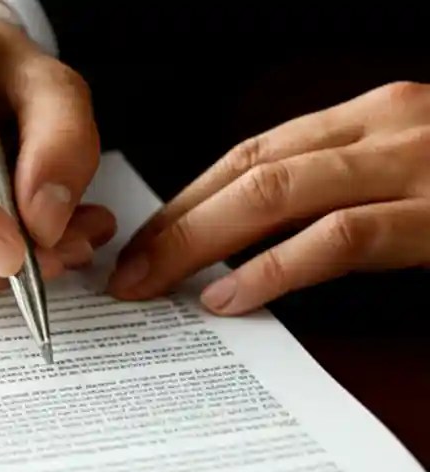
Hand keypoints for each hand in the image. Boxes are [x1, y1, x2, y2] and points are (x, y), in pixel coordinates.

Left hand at [110, 81, 429, 313]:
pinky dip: (273, 268)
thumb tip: (258, 238)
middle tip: (127, 272)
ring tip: (152, 283)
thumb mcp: (414, 170)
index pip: (253, 154)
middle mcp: (383, 131)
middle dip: (175, 225)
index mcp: (371, 119)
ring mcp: (409, 169)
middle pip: (248, 172)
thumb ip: (344, 189)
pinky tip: (228, 295)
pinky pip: (337, 238)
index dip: (187, 200)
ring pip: (275, 195)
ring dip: (198, 242)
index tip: (142, 241)